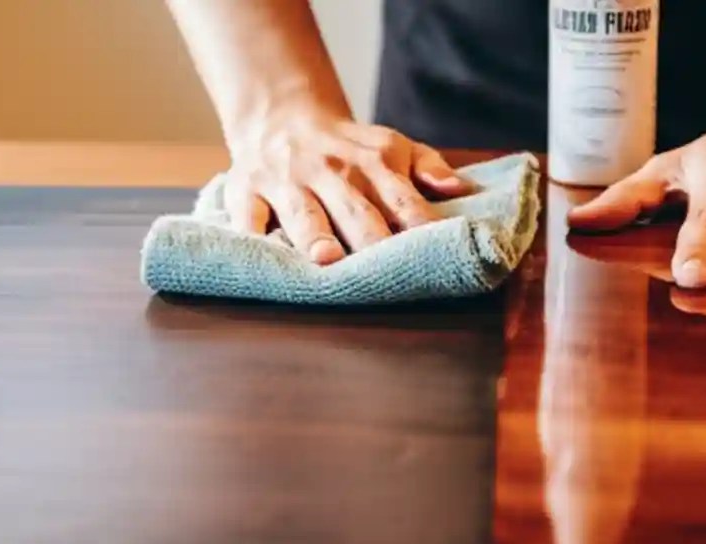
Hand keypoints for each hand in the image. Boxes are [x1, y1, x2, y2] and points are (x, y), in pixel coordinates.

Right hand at [223, 108, 471, 264]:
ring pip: (303, 213)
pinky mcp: (247, 189)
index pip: (402, 200)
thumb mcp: (392, 147)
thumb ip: (428, 167)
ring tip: (326, 258)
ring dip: (315, 235)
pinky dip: (250, 232)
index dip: (418, 225)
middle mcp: (331, 172)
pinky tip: (260, 251)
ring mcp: (287, 181)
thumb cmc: (347, 148)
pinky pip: (247, 212)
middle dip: (369, 237)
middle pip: (355, 211)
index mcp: (374, 163)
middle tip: (382, 267)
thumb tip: (458, 188)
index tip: (434, 251)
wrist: (280, 114)